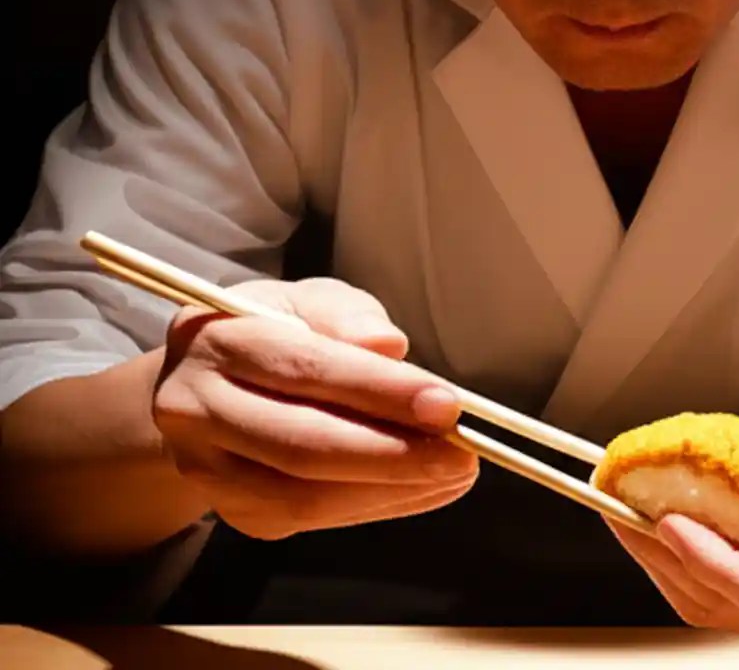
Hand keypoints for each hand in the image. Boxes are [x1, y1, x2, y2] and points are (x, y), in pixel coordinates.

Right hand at [152, 277, 478, 539]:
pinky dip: (380, 504)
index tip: (447, 404)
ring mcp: (209, 470)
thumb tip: (387, 346)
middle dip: (395, 453)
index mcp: (214, 340)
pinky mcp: (236, 512)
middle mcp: (194, 408)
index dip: (381, 391)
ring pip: (308, 494)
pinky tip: (426, 487)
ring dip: (394, 488)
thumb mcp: (307, 302)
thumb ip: (347, 316)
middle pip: (303, 444)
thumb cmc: (273, 335)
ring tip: (455, 472)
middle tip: (463, 452)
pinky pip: (315, 518)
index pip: (306, 370)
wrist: (205, 388)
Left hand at [606, 419, 738, 666]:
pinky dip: (696, 563)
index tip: (662, 518)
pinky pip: (736, 600)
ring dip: (671, 562)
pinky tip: (664, 527)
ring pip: (726, 609)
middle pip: (735, 607)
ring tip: (624, 513)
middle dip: (670, 558)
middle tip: (617, 505)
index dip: (709, 559)